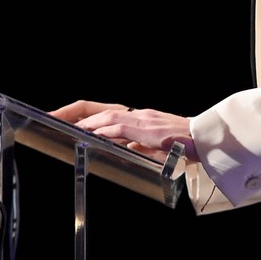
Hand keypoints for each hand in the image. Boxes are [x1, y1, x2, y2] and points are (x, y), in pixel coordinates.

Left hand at [49, 100, 196, 161]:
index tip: (61, 121)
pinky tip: (90, 133)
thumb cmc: (187, 145)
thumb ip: (139, 147)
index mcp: (138, 118)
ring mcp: (143, 119)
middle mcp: (138, 114)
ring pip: (106, 116)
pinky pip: (121, 127)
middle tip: (50, 118)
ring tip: (62, 125)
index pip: (103, 113)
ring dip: (82, 121)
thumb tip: (125, 150)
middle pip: (97, 109)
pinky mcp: (149, 129)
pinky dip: (103, 129)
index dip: (80, 116)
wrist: (209, 139)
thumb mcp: (156, 147)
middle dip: (71, 112)